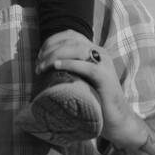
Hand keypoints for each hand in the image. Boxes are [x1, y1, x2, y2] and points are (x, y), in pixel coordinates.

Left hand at [35, 30, 139, 145]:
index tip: (39, 54)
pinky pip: (86, 66)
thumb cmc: (96, 100)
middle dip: (50, 49)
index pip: (71, 35)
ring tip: (41, 67)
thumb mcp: (81, 79)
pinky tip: (56, 66)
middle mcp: (101, 53)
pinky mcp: (106, 78)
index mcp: (95, 51)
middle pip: (71, 40)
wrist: (117, 120)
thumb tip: (43, 66)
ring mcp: (104, 64)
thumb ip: (70, 69)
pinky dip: (69, 64)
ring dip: (54, 55)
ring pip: (77, 49)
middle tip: (38, 64)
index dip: (52, 40)